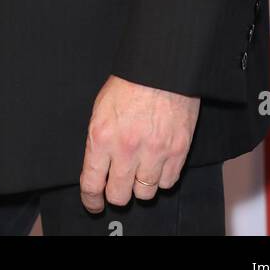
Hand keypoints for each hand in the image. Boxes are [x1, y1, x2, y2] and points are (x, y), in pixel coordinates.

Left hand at [80, 75, 199, 211]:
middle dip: (117, 193)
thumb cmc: (131, 81)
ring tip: (141, 171)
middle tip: (119, 186)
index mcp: (102, 136)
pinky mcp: (178, 151)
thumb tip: (98, 167)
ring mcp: (154, 152)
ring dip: (141, 186)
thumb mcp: (101, 108)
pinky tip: (158, 164)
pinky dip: (163, 177)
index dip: (91, 200)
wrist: (162, 66)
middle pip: (119, 195)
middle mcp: (127, 148)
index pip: (92, 183)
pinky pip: (168, 182)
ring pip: (145, 193)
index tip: (94, 203)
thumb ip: (99, 140)